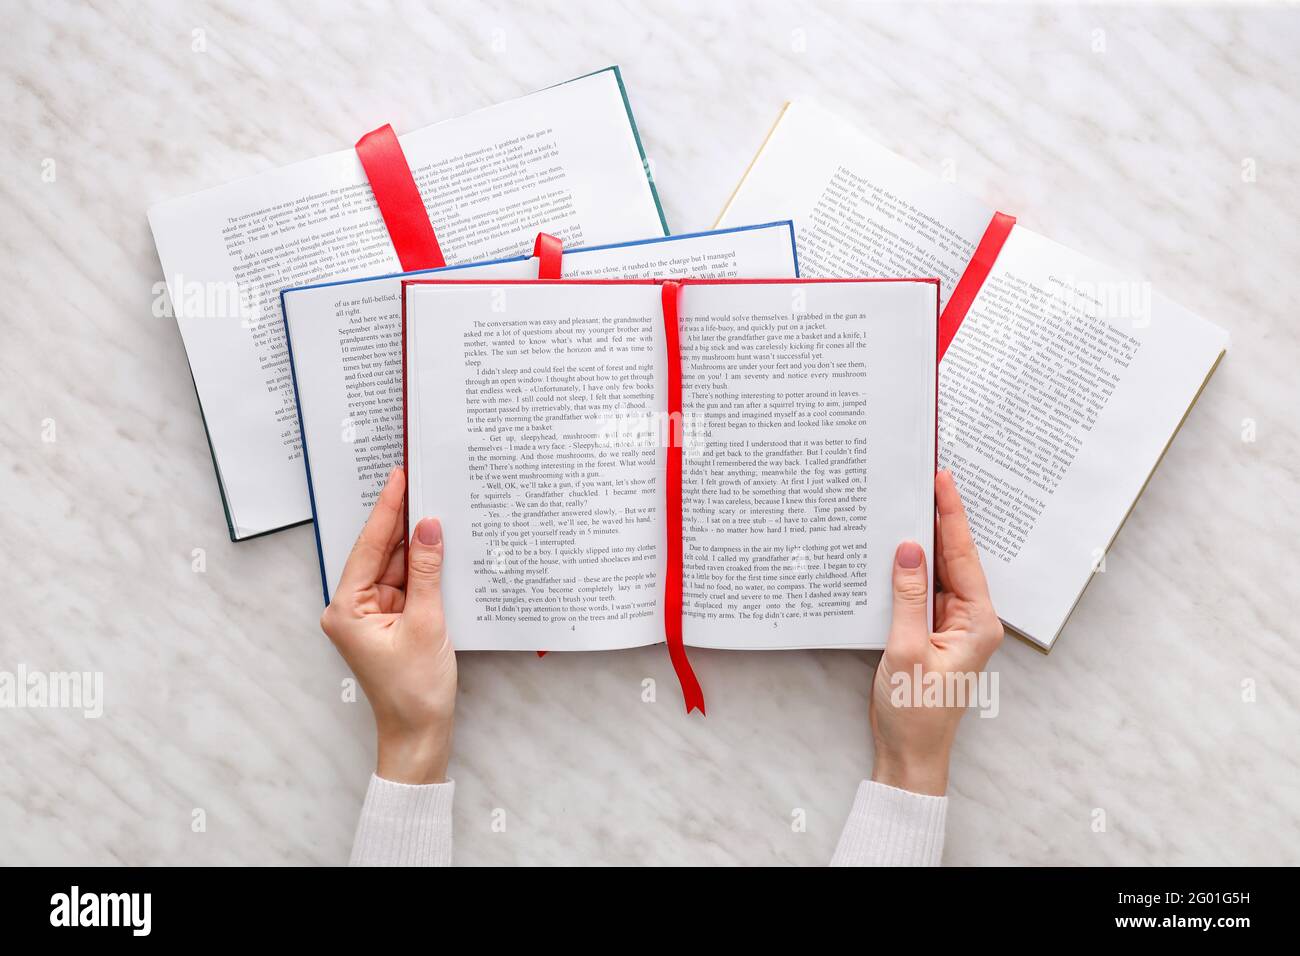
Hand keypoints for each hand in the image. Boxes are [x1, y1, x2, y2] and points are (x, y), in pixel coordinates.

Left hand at [320, 466, 456, 783]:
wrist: (420, 735)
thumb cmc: (415, 690)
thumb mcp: (427, 624)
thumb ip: (428, 572)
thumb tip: (430, 527)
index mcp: (347, 608)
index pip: (369, 547)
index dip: (387, 510)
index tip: (399, 478)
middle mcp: (353, 608)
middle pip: (381, 553)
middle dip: (402, 521)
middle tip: (421, 481)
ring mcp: (373, 615)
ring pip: (396, 567)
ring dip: (417, 544)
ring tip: (437, 506)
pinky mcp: (392, 622)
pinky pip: (408, 584)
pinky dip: (424, 568)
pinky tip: (440, 546)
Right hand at [869, 469, 1003, 795]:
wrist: (909, 753)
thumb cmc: (915, 711)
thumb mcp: (906, 649)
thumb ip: (909, 596)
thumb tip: (909, 548)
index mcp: (978, 621)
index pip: (963, 556)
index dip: (951, 515)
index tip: (943, 479)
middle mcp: (971, 618)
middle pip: (953, 557)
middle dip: (939, 517)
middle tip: (925, 476)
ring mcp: (951, 624)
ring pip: (937, 571)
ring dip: (922, 541)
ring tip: (908, 500)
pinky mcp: (930, 631)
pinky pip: (922, 590)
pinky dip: (909, 569)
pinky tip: (894, 547)